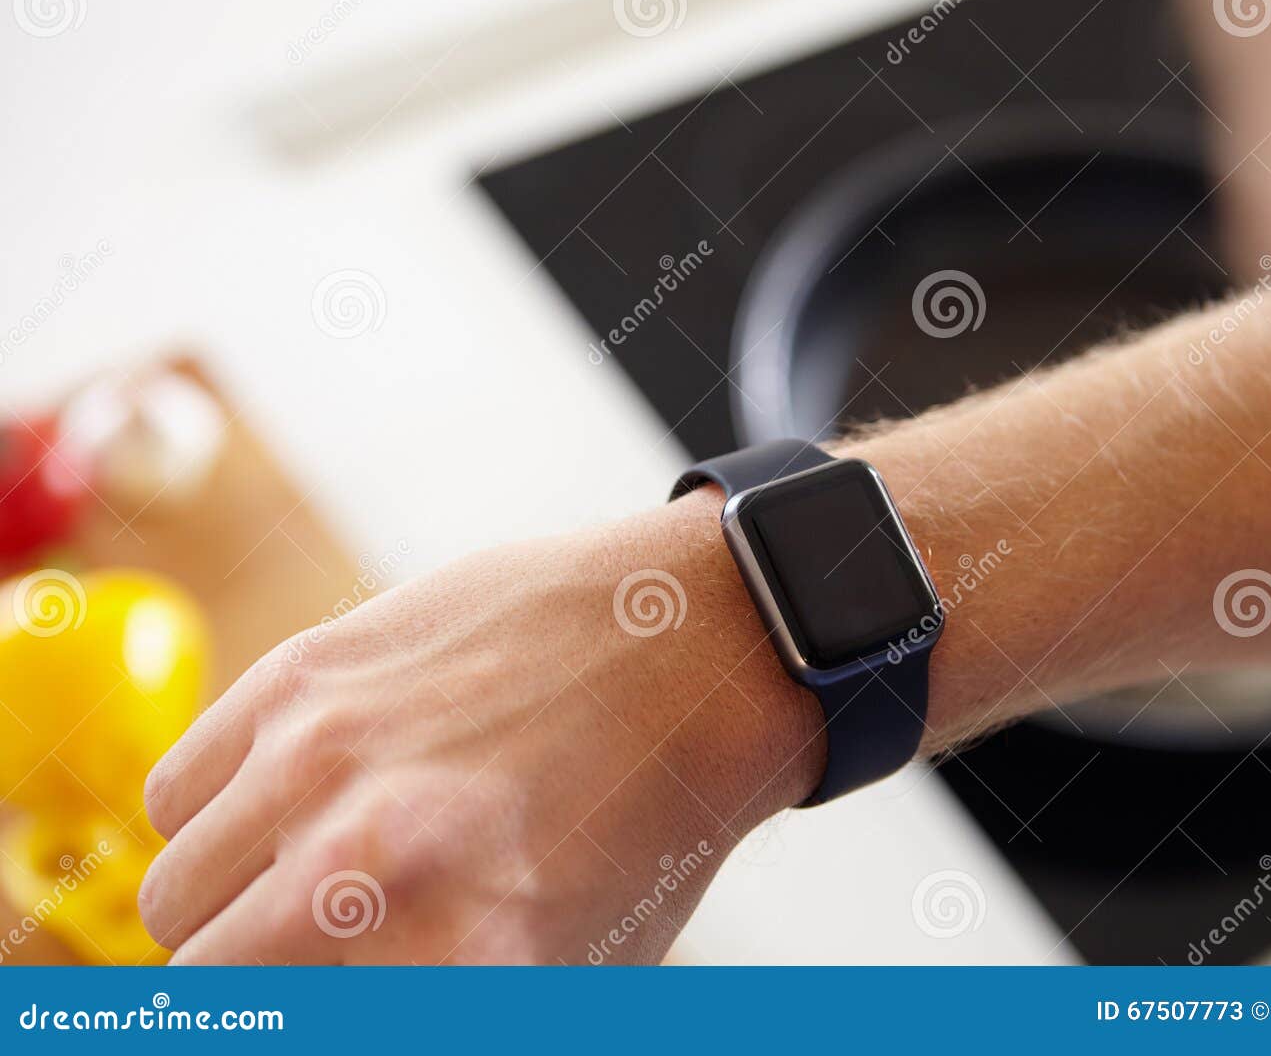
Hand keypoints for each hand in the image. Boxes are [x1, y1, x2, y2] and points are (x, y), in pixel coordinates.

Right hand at [138, 491, 823, 963]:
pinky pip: (176, 790)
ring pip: (174, 893)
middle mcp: (372, 868)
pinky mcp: (303, 674)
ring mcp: (325, 762)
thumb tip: (333, 993)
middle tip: (304, 960)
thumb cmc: (648, 818)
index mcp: (459, 965)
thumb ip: (436, 998)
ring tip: (299, 880)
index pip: (285, 1027)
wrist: (699, 649)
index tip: (315, 985)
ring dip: (226, 904)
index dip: (300, 1006)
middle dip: (253, 986)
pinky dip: (217, 815)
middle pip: (204, 984)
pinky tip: (289, 802)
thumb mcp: (575, 972)